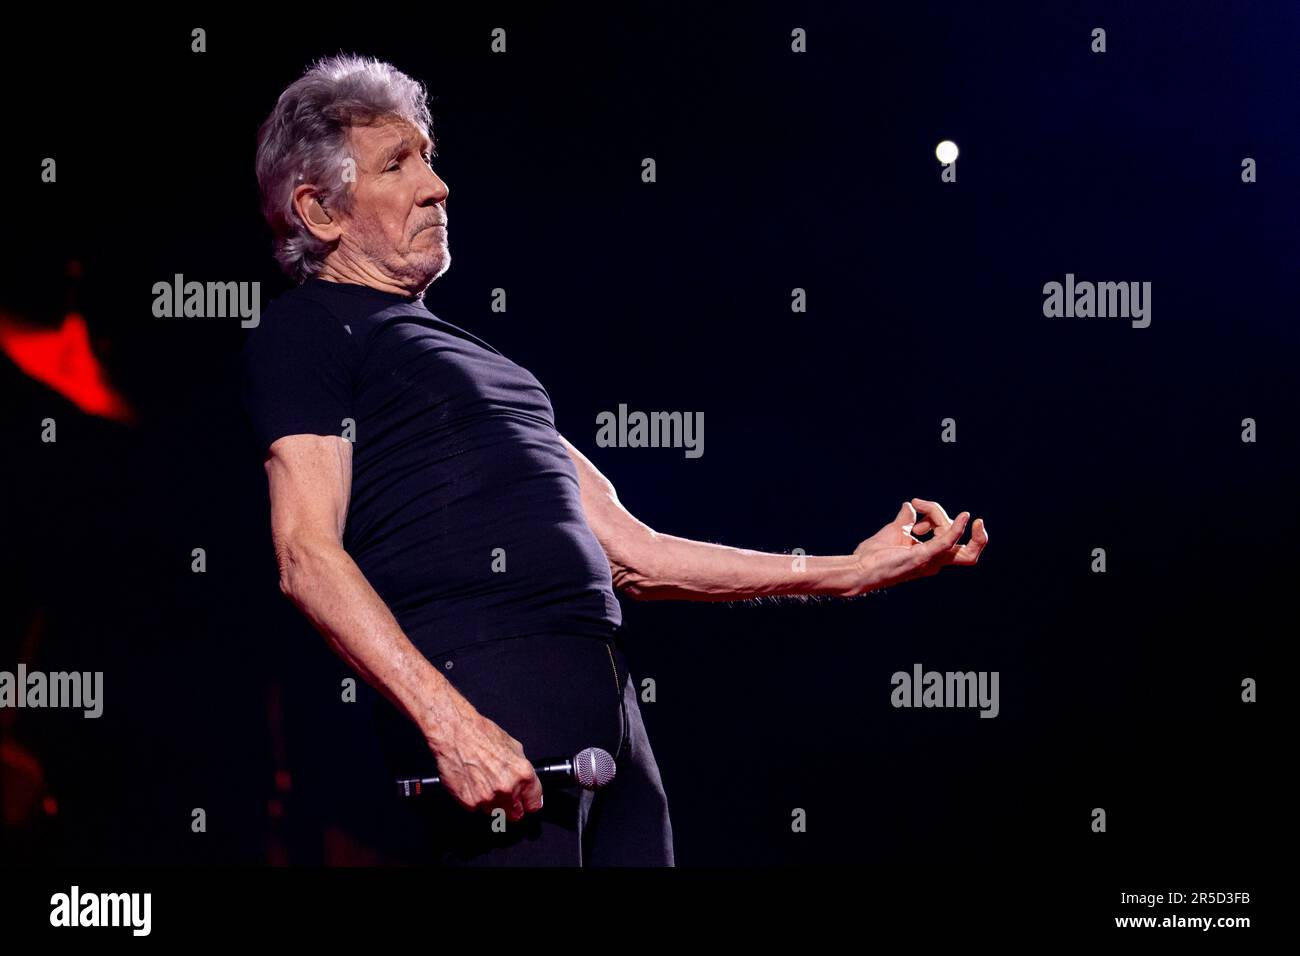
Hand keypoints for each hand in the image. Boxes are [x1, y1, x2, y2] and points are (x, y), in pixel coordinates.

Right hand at [428, 711, 543, 821]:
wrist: (455, 733)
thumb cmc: (482, 734)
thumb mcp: (513, 746)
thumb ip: (522, 770)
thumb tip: (527, 784)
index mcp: (523, 774)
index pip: (534, 804)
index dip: (528, 803)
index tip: (525, 803)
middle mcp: (507, 789)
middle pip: (515, 814)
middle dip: (511, 806)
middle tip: (502, 793)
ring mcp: (488, 798)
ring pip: (495, 813)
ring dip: (492, 804)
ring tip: (483, 782)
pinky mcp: (469, 802)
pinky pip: (476, 808)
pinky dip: (474, 800)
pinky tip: (472, 783)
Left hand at [849, 498, 987, 594]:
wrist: (859, 568)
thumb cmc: (874, 555)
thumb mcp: (894, 531)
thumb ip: (906, 519)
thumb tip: (910, 505)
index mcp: (931, 556)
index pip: (949, 535)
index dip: (938, 515)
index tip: (917, 507)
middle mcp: (935, 561)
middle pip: (965, 545)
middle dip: (950, 520)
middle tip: (921, 506)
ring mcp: (931, 560)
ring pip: (958, 540)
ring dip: (941, 516)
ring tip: (919, 505)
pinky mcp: (923, 557)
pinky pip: (948, 542)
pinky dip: (958, 529)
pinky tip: (964, 516)